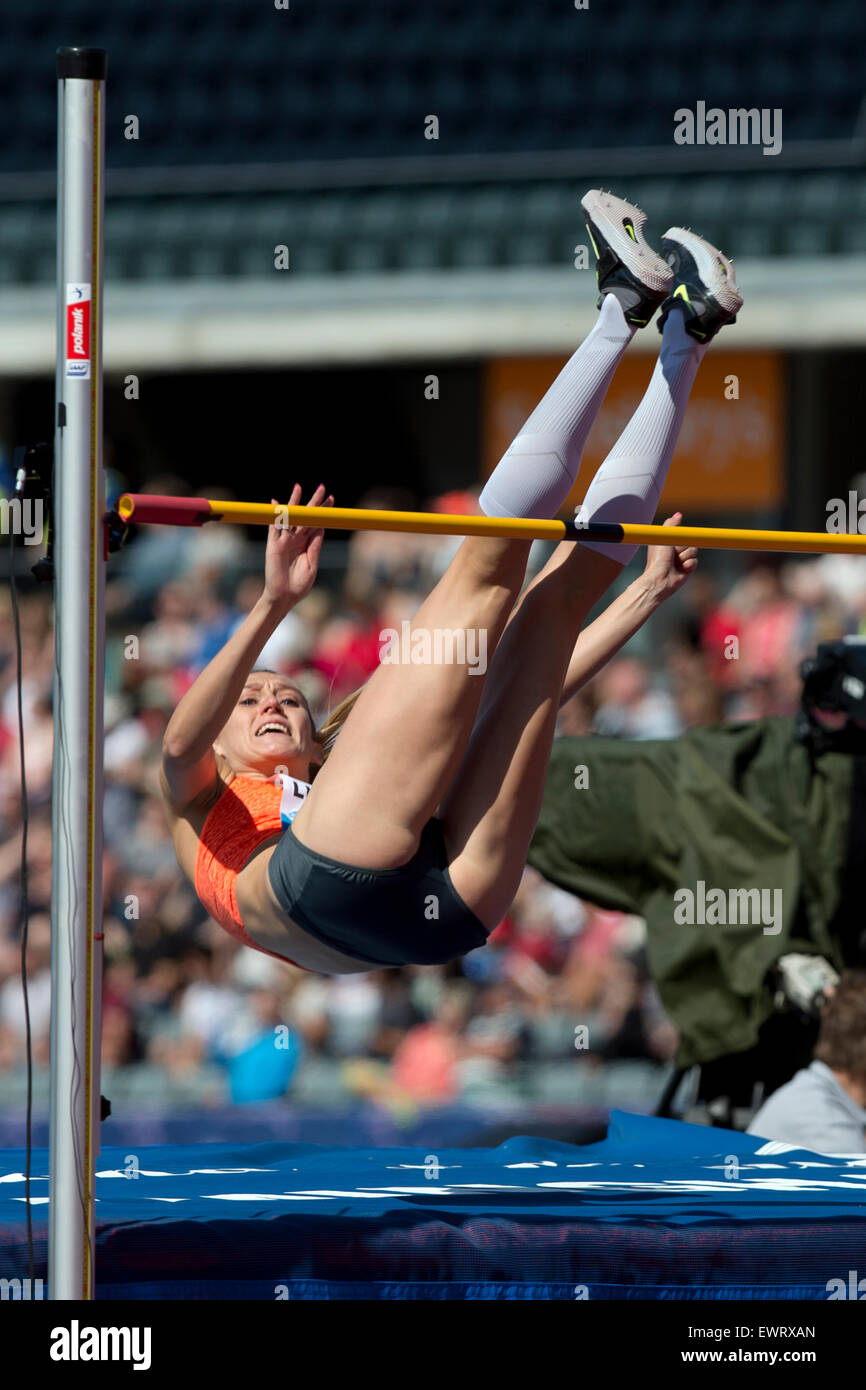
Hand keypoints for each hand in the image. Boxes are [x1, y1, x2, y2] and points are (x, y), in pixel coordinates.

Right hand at [263, 482, 332, 607]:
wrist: (284, 597)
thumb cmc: (299, 585)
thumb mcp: (312, 565)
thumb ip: (315, 546)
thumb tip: (321, 527)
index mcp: (307, 544)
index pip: (316, 523)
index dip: (323, 511)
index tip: (332, 499)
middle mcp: (296, 539)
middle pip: (305, 516)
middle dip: (313, 502)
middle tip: (322, 487)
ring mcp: (284, 541)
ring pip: (290, 517)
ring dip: (294, 502)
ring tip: (298, 487)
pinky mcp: (273, 545)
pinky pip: (274, 527)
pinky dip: (275, 515)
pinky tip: (276, 502)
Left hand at [642, 512, 697, 603]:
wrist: (660, 578)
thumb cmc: (658, 559)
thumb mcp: (663, 537)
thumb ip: (671, 524)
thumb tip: (678, 514)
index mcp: (668, 542)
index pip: (682, 533)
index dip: (682, 536)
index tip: (679, 538)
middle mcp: (675, 550)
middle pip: (690, 541)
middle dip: (682, 547)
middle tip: (672, 554)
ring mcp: (681, 559)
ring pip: (693, 551)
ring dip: (684, 556)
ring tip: (675, 563)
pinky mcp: (687, 568)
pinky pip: (695, 561)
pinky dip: (688, 565)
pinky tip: (680, 569)